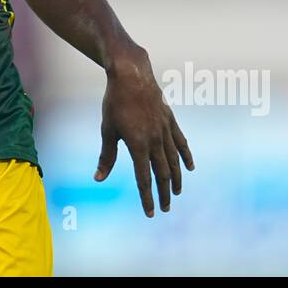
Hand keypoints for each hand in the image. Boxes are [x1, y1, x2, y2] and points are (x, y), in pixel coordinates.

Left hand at [95, 45, 193, 216]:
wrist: (131, 75)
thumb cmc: (115, 102)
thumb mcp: (108, 130)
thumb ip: (107, 156)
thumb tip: (98, 178)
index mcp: (138, 145)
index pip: (144, 179)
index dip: (147, 198)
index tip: (151, 212)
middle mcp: (155, 140)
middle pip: (162, 174)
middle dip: (164, 193)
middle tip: (164, 208)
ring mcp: (165, 130)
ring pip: (174, 161)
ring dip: (176, 179)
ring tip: (176, 193)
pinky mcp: (170, 120)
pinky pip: (181, 142)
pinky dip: (185, 156)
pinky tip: (189, 168)